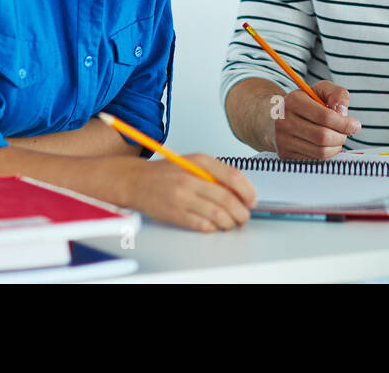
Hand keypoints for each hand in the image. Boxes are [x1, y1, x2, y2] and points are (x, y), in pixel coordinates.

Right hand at [123, 155, 256, 231]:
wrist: (135, 181)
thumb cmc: (166, 173)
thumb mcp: (193, 162)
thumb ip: (216, 172)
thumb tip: (241, 189)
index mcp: (200, 161)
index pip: (233, 177)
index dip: (248, 192)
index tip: (252, 200)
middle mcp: (191, 178)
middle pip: (228, 199)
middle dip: (242, 212)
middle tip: (245, 216)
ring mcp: (182, 196)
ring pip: (218, 214)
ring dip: (230, 222)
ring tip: (231, 223)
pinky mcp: (175, 213)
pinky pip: (202, 225)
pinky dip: (213, 227)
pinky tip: (214, 225)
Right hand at [274, 80, 360, 159]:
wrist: (274, 116)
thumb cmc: (303, 103)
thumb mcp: (320, 90)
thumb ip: (337, 94)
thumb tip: (343, 111)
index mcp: (293, 101)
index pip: (325, 117)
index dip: (344, 123)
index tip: (355, 125)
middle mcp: (285, 121)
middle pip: (323, 137)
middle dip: (341, 136)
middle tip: (345, 133)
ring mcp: (283, 140)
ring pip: (320, 152)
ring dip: (335, 147)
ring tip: (336, 138)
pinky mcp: (285, 154)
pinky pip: (314, 160)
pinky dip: (326, 154)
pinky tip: (326, 145)